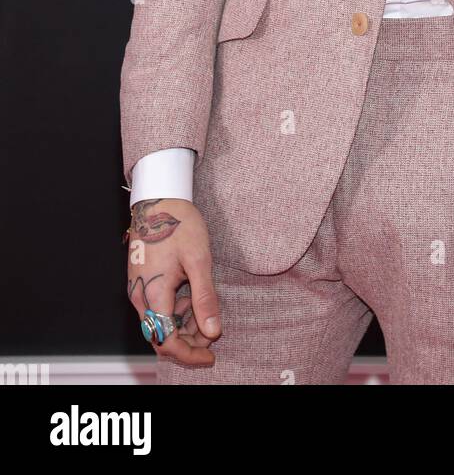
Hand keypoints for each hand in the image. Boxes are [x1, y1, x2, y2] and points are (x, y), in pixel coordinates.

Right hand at [125, 197, 221, 367]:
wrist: (159, 198)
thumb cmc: (178, 224)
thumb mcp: (199, 260)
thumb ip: (204, 298)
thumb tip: (213, 331)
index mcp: (153, 294)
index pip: (167, 341)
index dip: (189, 354)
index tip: (210, 355)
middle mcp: (140, 297)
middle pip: (161, 336)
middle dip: (188, 342)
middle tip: (213, 334)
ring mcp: (138, 289)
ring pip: (159, 323)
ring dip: (182, 327)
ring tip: (206, 315)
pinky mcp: (141, 281)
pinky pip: (156, 308)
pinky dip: (175, 312)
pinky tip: (192, 300)